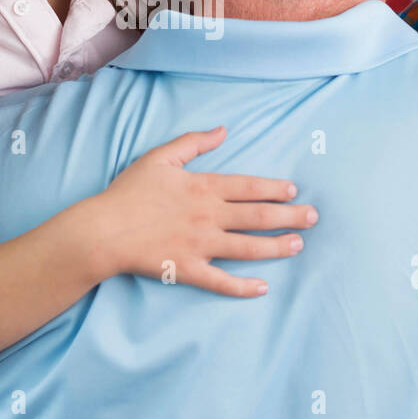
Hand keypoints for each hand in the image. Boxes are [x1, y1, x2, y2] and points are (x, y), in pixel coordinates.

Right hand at [88, 126, 314, 297]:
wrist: (103, 230)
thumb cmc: (128, 192)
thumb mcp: (159, 157)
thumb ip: (193, 142)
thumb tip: (223, 130)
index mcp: (203, 188)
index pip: (249, 187)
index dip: (275, 189)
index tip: (294, 191)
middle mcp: (209, 216)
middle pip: (259, 217)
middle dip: (290, 216)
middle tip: (313, 217)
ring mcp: (201, 245)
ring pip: (249, 248)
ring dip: (277, 247)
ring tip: (298, 245)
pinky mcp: (189, 269)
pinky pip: (222, 281)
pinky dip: (243, 287)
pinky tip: (263, 288)